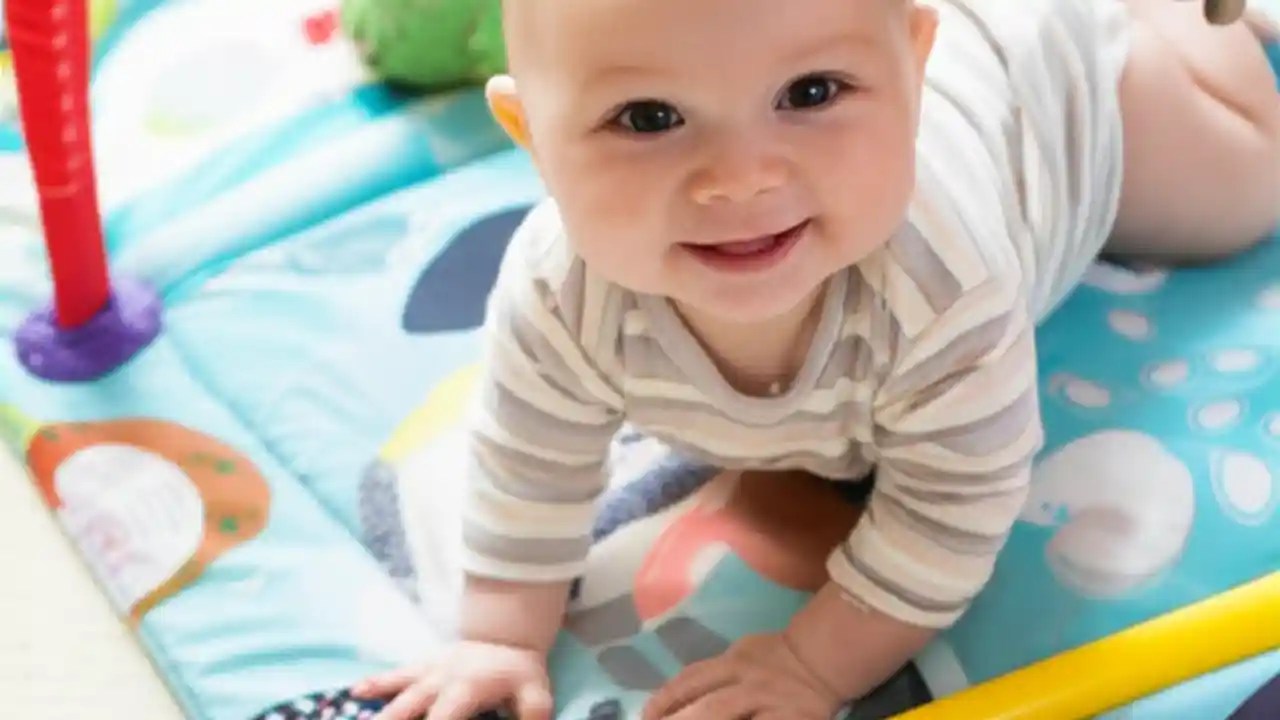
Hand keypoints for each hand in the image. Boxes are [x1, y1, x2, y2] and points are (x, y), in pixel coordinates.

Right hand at [353, 640, 553, 719]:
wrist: (509, 634)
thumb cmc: (520, 673)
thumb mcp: (536, 696)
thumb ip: (531, 717)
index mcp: (466, 688)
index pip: (443, 719)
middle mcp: (441, 679)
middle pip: (410, 708)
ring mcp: (429, 671)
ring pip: (398, 692)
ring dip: (381, 711)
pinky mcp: (422, 666)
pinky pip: (397, 674)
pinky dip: (376, 682)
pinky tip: (356, 691)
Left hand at [642, 633, 843, 719]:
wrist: (823, 662)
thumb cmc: (775, 659)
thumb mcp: (741, 654)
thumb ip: (715, 673)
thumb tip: (677, 697)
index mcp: (733, 663)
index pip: (691, 681)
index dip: (665, 700)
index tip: (646, 717)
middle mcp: (750, 683)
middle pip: (709, 708)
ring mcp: (772, 705)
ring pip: (729, 718)